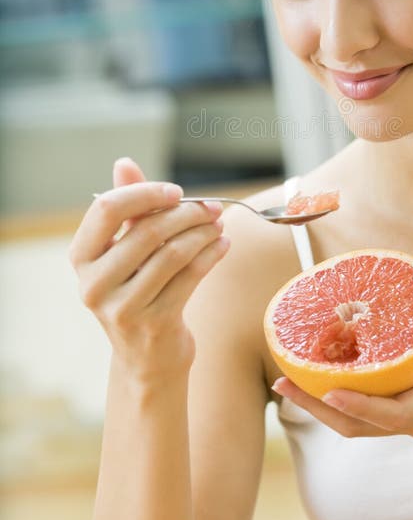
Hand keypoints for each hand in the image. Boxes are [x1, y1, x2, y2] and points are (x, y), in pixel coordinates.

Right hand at [69, 157, 229, 381]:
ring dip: (203, 232)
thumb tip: (123, 163)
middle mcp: (94, 284)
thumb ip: (127, 208)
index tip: (176, 192)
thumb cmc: (137, 291)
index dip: (145, 193)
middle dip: (186, 213)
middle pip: (146, 230)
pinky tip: (223, 245)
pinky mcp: (154, 323)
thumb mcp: (125, 250)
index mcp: (82, 258)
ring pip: (173, 253)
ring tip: (218, 224)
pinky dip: (211, 254)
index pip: (107, 209)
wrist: (147, 356)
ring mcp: (122, 307)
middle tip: (211, 207)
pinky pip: (190, 276)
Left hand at [273, 241, 412, 452]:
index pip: (391, 414)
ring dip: (321, 408)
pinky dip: (341, 403)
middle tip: (280, 381)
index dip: (358, 403)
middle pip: (356, 426)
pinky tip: (322, 380)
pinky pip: (368, 419)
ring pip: (357, 427)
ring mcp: (412, 426)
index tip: (328, 387)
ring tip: (287, 383)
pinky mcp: (411, 422)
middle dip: (316, 406)